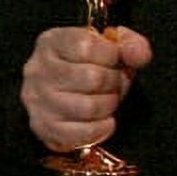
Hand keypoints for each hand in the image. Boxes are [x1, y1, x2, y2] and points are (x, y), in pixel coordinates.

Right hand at [20, 25, 151, 151]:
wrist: (62, 97)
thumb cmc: (87, 68)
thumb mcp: (108, 48)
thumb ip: (128, 44)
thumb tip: (139, 55)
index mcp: (51, 43)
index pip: (86, 45)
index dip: (110, 54)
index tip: (113, 59)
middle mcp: (38, 70)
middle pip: (91, 77)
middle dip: (113, 82)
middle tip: (113, 84)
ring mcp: (38, 101)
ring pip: (89, 107)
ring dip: (109, 105)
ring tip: (108, 100)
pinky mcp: (44, 127)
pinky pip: (84, 132)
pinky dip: (102, 128)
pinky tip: (104, 120)